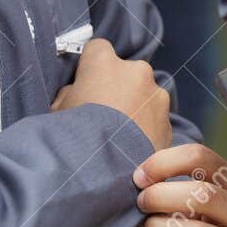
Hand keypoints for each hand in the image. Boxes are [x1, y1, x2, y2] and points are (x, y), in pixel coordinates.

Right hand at [50, 39, 171, 150]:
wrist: (104, 177)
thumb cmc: (74, 138)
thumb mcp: (56, 112)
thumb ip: (70, 95)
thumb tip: (77, 94)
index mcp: (105, 63)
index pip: (96, 49)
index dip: (88, 67)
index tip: (84, 85)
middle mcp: (137, 71)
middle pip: (124, 73)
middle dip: (116, 89)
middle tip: (102, 117)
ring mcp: (157, 97)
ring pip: (144, 97)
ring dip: (134, 110)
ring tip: (118, 140)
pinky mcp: (169, 123)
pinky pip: (155, 121)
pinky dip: (146, 131)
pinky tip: (131, 152)